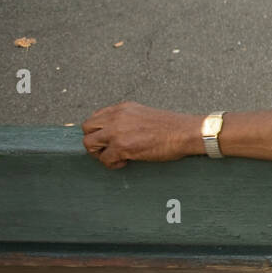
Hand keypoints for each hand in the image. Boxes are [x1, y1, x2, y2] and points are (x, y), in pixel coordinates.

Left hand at [81, 102, 199, 169]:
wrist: (185, 132)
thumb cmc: (172, 126)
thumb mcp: (144, 115)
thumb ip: (127, 120)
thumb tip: (118, 133)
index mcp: (122, 108)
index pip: (95, 117)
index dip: (99, 131)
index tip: (107, 140)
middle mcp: (116, 117)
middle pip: (86, 128)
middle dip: (94, 142)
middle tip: (107, 150)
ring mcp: (117, 131)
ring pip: (89, 144)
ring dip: (99, 154)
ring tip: (115, 157)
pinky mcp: (122, 146)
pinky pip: (105, 159)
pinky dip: (112, 164)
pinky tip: (125, 162)